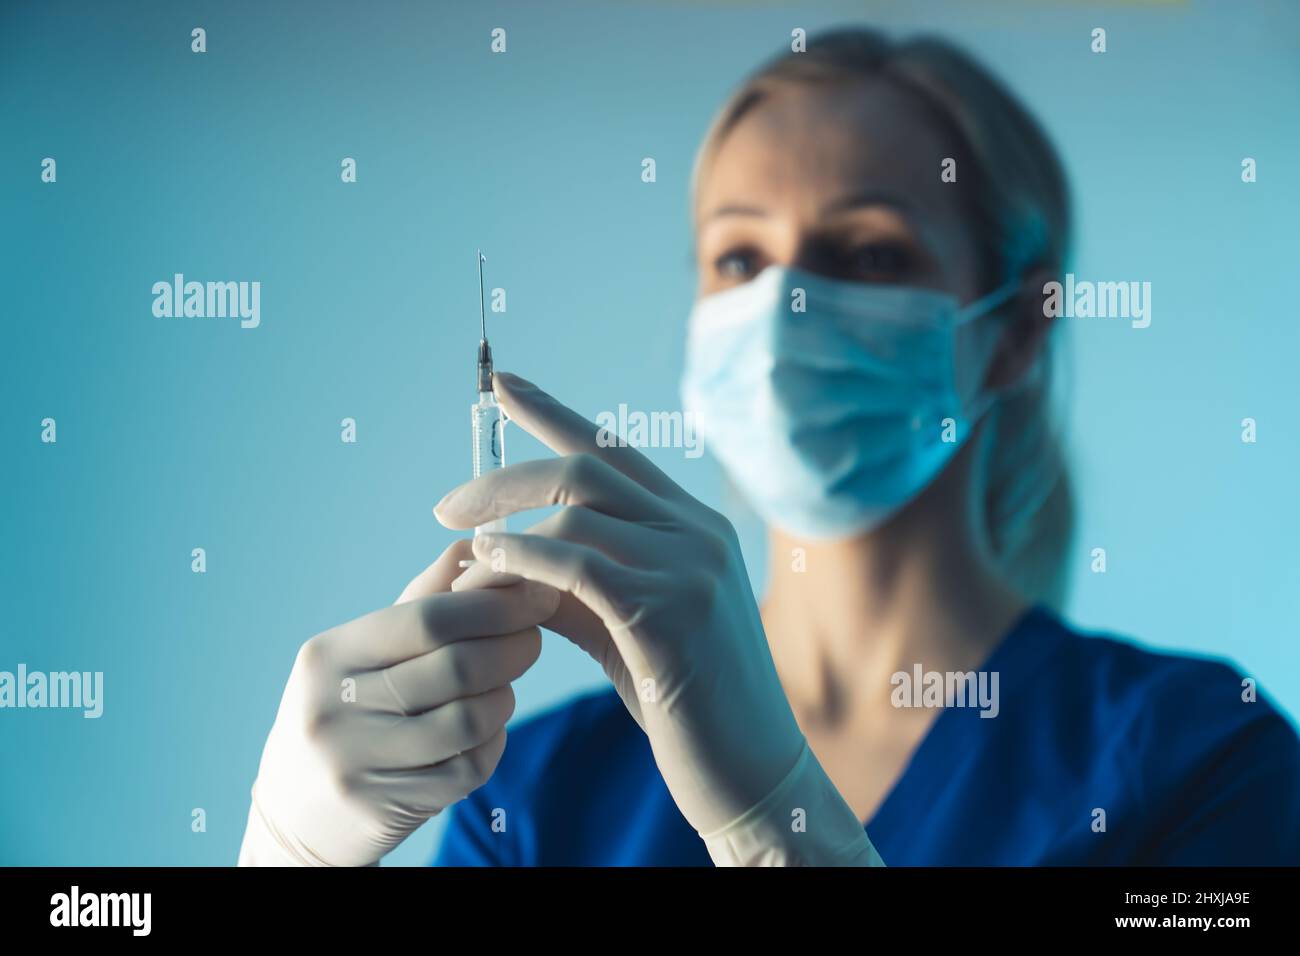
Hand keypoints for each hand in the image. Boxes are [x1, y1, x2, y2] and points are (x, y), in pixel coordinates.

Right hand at [238, 539, 558, 865]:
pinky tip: (485, 729)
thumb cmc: (345, 708)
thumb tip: (473, 543)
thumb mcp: (362, 652)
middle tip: (534, 637)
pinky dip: (492, 742)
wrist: (296, 810)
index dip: (494, 603)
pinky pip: (468, 767)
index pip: (428, 619)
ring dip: (504, 697)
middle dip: (513, 646)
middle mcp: (334, 707)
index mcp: (328, 655)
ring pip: (469, 720)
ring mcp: (356, 763)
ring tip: (503, 685)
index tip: (536, 592)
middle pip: (456, 667)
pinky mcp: (385, 807)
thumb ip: (421, 600)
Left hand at [439, 373, 882, 864]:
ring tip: (466, 560)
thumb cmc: (685, 701)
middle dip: (506, 477)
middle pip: (586, 467)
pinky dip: (523, 558)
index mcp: (694, 526)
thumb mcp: (625, 626)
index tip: (500, 382)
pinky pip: (580, 564)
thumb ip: (573, 582)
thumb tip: (499, 551)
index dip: (553, 413)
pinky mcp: (672, 614)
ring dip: (506, 529)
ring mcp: (691, 568)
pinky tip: (489, 567)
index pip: (614, 451)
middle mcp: (698, 532)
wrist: (750, 770)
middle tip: (445, 507)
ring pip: (577, 512)